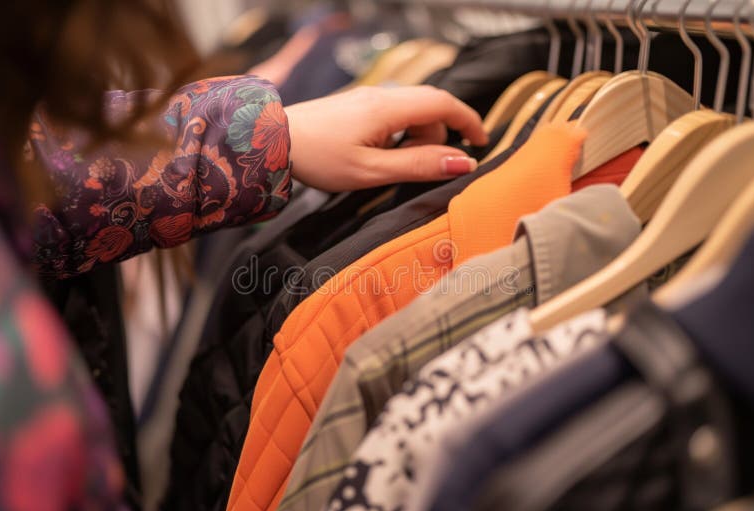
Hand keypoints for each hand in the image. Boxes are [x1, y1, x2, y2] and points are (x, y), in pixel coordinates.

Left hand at [285, 86, 488, 191]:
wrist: (272, 141)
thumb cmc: (318, 158)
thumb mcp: (372, 171)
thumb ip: (418, 167)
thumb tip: (462, 163)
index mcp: (388, 108)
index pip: (444, 103)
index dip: (469, 121)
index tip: (481, 143)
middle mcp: (381, 96)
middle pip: (430, 107)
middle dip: (438, 136)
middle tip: (423, 169)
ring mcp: (367, 99)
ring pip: (411, 112)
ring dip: (416, 139)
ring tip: (391, 166)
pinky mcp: (357, 106)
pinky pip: (393, 115)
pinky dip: (400, 135)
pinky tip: (379, 155)